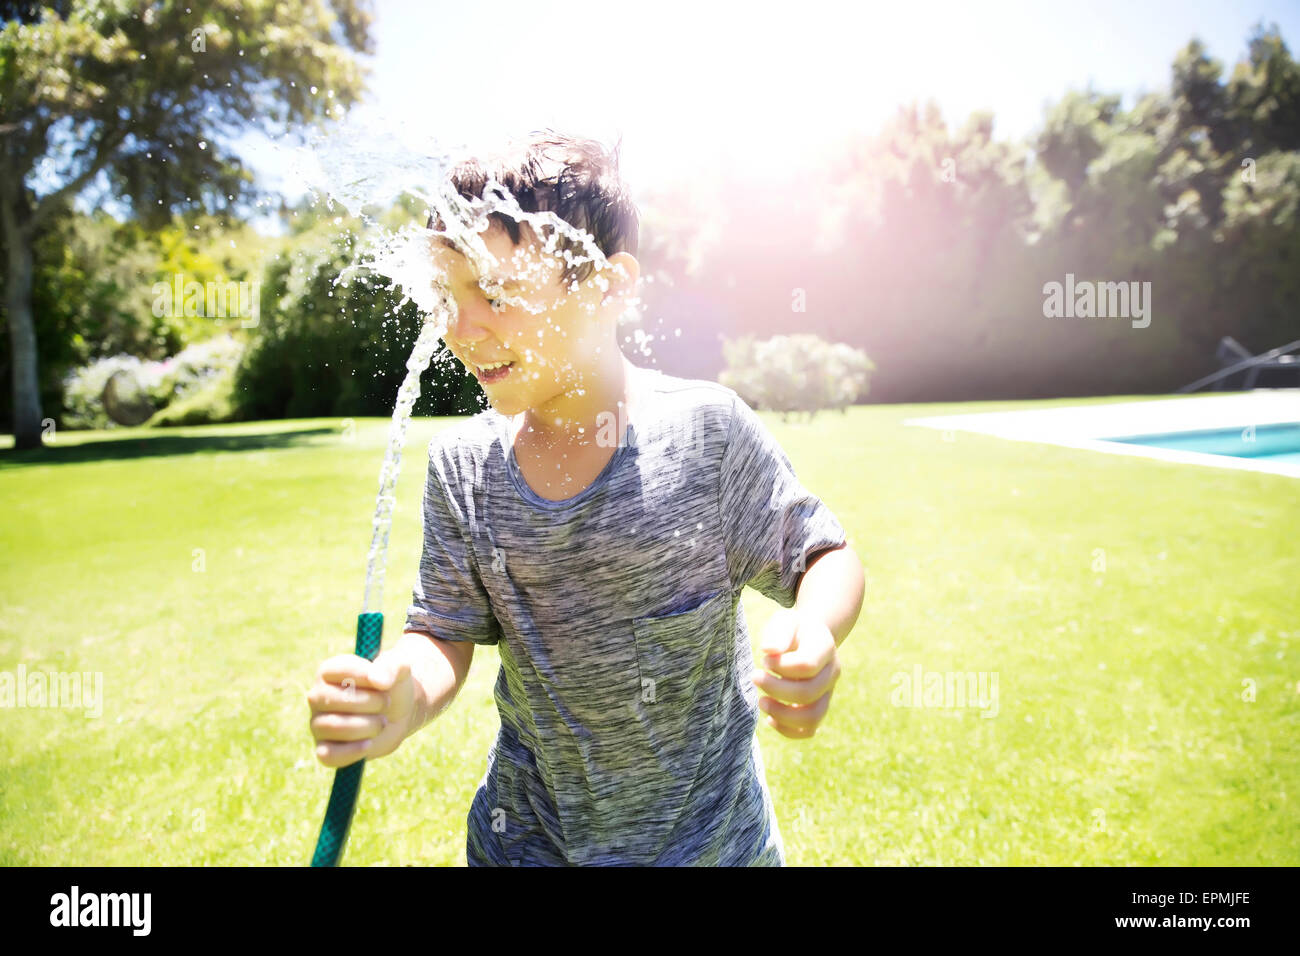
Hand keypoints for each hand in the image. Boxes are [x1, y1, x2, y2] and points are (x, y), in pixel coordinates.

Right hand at [308, 653, 415, 766]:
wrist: (398, 714)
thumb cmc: (392, 688)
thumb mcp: (399, 671)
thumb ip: (393, 667)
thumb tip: (380, 680)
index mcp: (329, 671)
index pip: (337, 670)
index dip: (363, 676)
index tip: (385, 683)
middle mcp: (317, 696)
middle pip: (331, 699)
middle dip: (369, 703)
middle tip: (386, 702)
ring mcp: (318, 724)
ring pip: (333, 727)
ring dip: (367, 726)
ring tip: (382, 722)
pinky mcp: (325, 749)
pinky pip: (327, 755)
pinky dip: (351, 751)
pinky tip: (369, 743)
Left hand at [751, 609, 840, 738]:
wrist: (807, 640)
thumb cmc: (792, 631)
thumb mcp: (785, 621)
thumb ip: (778, 632)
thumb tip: (768, 650)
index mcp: (825, 648)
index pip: (807, 665)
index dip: (781, 666)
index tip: (764, 659)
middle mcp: (832, 673)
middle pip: (808, 693)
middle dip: (776, 689)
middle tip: (755, 677)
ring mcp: (827, 693)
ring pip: (812, 717)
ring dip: (782, 714)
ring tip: (761, 702)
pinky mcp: (819, 708)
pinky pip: (809, 730)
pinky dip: (788, 730)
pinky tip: (770, 718)